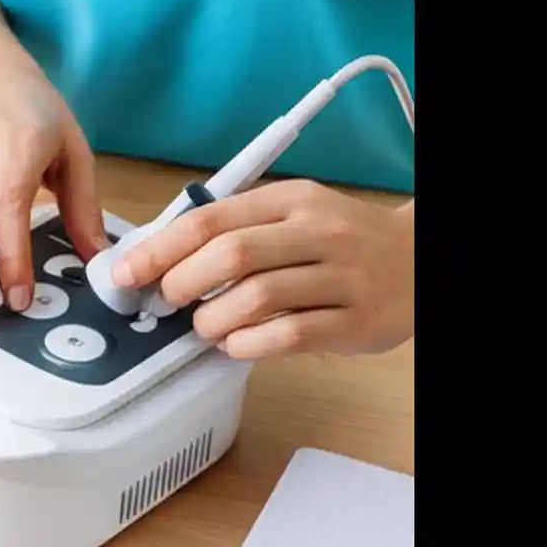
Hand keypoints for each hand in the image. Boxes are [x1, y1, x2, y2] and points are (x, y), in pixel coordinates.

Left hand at [113, 180, 413, 357]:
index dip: (159, 249)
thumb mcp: (293, 216)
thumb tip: (160, 258)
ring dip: (213, 319)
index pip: (211, 219)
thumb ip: (235, 230)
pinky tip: (237, 344)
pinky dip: (248, 345)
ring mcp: (341, 278)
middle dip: (182, 283)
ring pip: (257, 299)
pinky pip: (289, 337)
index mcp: (291, 201)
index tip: (126, 273)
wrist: (421, 261)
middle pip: (231, 255)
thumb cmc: (341, 242)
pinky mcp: (355, 322)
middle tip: (167, 302)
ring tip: (205, 326)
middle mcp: (317, 233)